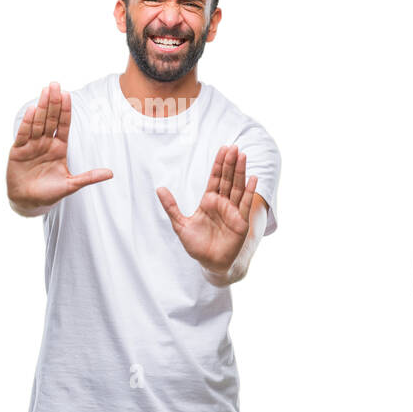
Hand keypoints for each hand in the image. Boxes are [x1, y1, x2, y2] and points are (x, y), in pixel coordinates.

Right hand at [7, 82, 112, 214]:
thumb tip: (111, 173)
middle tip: (55, 84)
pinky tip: (32, 110)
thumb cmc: (50, 192)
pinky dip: (28, 123)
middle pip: (51, 119)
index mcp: (59, 148)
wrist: (29, 201)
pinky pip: (24, 134)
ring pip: (38, 123)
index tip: (69, 95)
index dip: (66, 111)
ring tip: (45, 91)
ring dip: (42, 107)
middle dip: (54, 102)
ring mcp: (32, 145)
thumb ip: (89, 177)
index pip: (64, 126)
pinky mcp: (18, 151)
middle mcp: (46, 143)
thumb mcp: (72, 185)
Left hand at [156, 145, 257, 274]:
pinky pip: (245, 204)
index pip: (215, 178)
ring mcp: (233, 212)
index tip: (223, 149)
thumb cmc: (196, 245)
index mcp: (209, 201)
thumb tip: (159, 188)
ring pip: (237, 188)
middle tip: (234, 147)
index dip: (219, 164)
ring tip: (243, 156)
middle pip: (227, 179)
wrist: (210, 263)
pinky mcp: (241, 222)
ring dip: (240, 172)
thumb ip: (171, 206)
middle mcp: (223, 204)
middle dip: (230, 163)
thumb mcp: (180, 224)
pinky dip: (249, 192)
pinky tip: (253, 179)